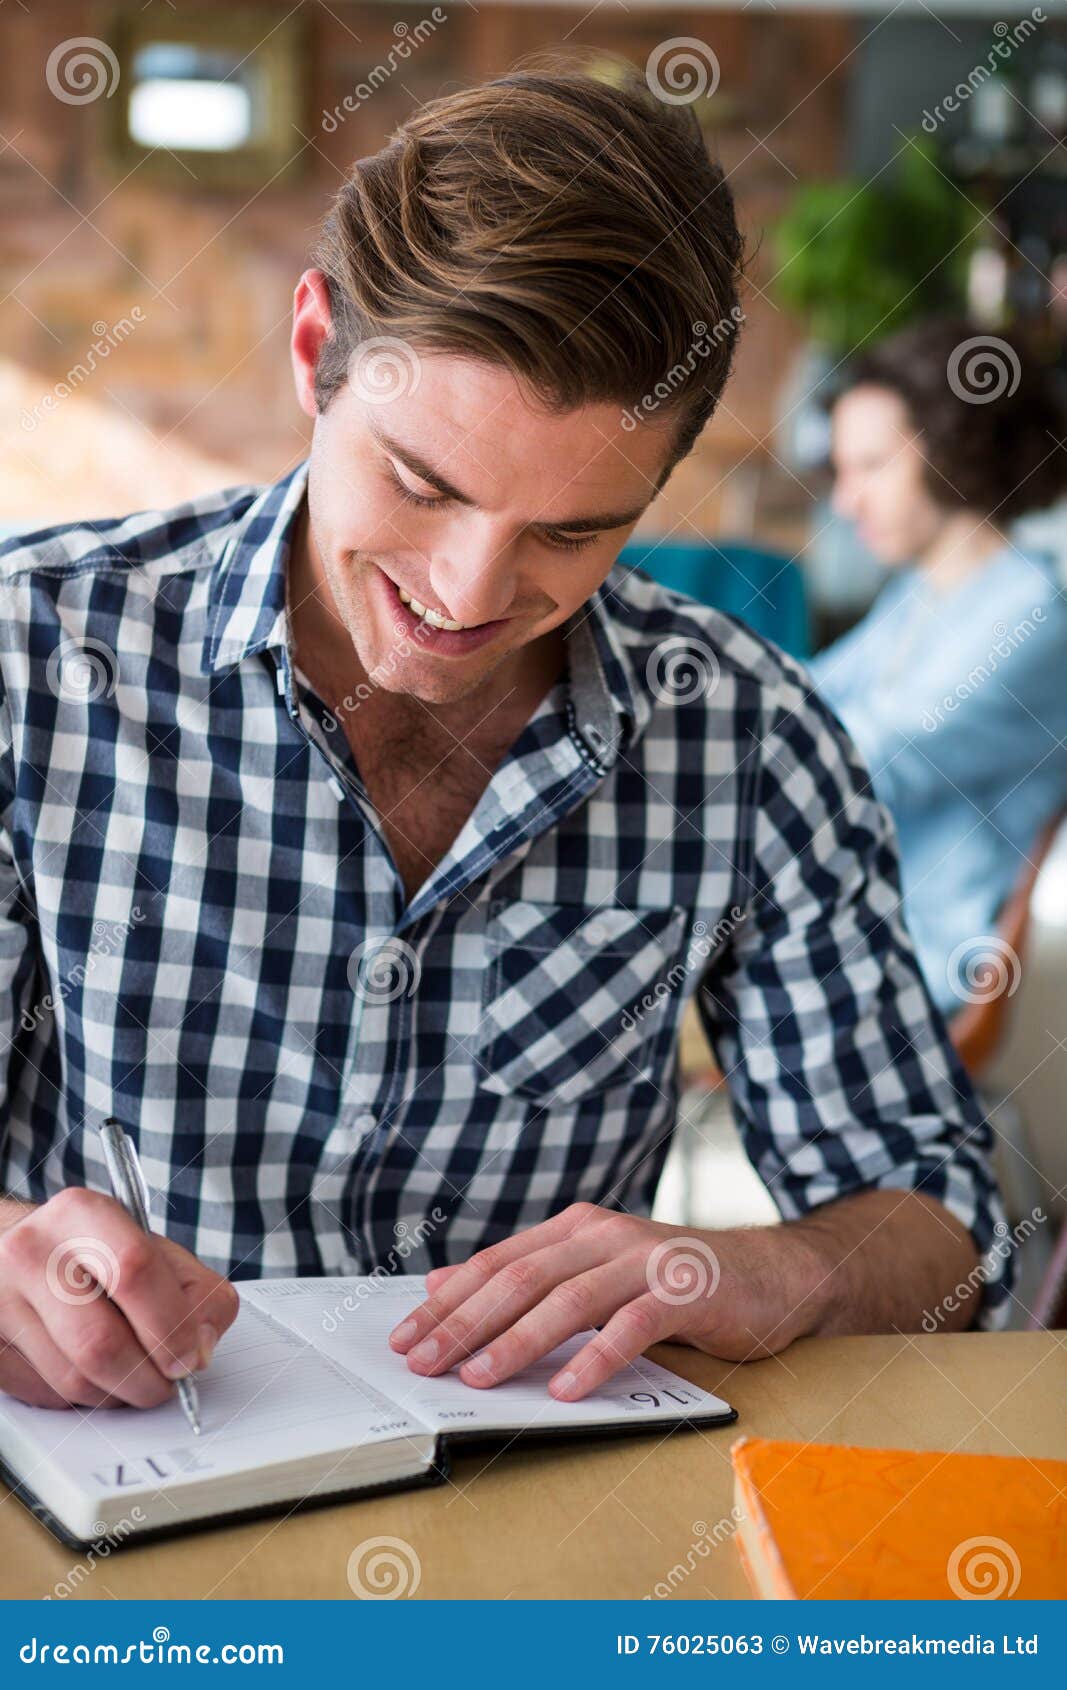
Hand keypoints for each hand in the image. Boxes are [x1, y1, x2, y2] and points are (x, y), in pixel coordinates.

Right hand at [0, 1188, 239, 1409]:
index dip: (172, 1326)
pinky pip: (45, 1397)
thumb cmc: (94, 1254)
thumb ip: (197, 1292)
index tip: (190, 1357)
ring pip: (73, 1381)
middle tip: (166, 1382)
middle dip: (146, 1379)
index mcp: (81, 1213)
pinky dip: (80, 1397)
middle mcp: (31, 1251)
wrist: (21, 1251)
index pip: (135, 1271)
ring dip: (116, 1393)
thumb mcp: (154, 1248)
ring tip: (129, 1372)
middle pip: (100, 1342)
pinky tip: (86, 1367)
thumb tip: (198, 1350)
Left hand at [389, 1203, 823, 1399]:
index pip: (498, 1263)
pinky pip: (632, 1326)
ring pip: (568, 1299)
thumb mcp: (596, 1272)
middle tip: (424, 1361)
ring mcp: (645, 1260)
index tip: (406, 1337)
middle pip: (521, 1278)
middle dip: (465, 1322)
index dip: (449, 1300)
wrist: (772, 1274)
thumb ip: (531, 1277)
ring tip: (479, 1377)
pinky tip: (567, 1388)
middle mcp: (604, 1234)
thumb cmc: (674, 1283)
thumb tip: (444, 1289)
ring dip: (518, 1340)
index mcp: (576, 1228)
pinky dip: (596, 1357)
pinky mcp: (685, 1291)